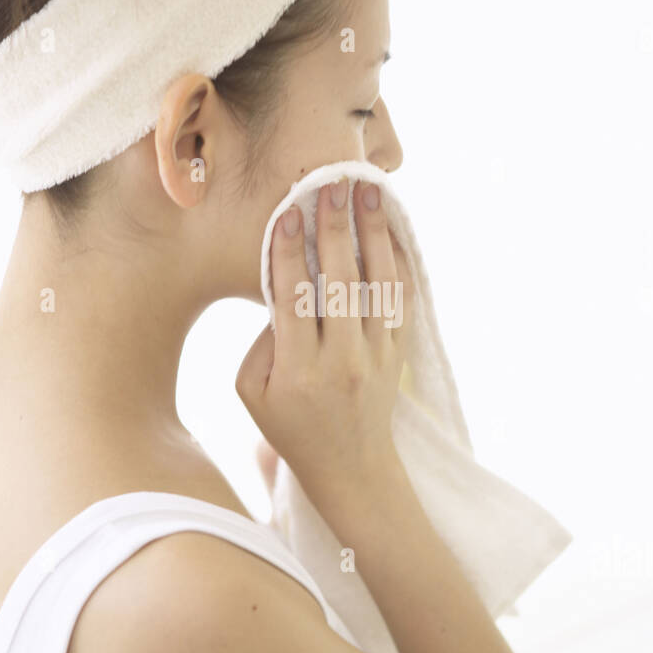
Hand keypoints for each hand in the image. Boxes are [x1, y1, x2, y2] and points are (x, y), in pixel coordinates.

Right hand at [237, 177, 411, 506]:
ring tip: (369, 192)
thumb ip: (262, 341)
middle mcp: (342, 359)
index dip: (290, 252)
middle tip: (333, 185)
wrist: (351, 467)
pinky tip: (389, 228)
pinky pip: (400, 298)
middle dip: (336, 228)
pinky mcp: (398, 353)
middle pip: (341, 282)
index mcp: (298, 370)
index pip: (294, 299)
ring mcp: (376, 355)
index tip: (288, 213)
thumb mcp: (252, 392)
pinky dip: (396, 260)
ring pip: (378, 284)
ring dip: (374, 233)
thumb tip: (285, 289)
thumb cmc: (291, 426)